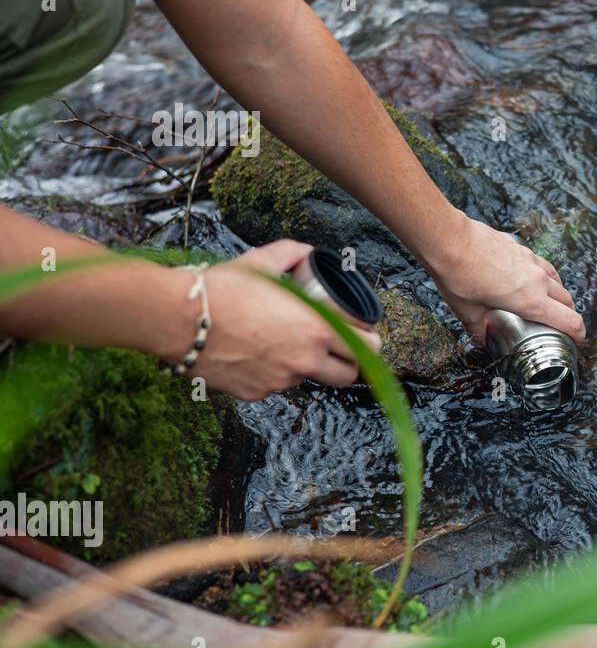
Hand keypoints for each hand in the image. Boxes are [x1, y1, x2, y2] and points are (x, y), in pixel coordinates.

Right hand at [184, 241, 382, 400]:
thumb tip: (306, 253)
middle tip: (336, 345)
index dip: (369, 339)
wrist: (176, 319)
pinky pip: (275, 385)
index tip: (362, 332)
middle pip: (348, 375)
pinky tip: (257, 352)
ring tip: (286, 342)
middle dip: (348, 361)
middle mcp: (304, 361)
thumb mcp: (261, 262)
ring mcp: (279, 382)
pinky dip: (272, 372)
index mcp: (316, 329)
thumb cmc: (220, 290)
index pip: (367, 347)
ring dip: (305, 364)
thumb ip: (291, 254)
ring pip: (307, 379)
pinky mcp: (254, 394)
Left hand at [428, 214, 584, 345]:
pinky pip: (543, 265)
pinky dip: (546, 276)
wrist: (451, 240)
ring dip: (559, 294)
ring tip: (552, 302)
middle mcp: (537, 281)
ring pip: (557, 281)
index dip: (577, 332)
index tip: (577, 338)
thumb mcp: (467, 311)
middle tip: (562, 324)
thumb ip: (477, 328)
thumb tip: (479, 339)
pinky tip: (535, 278)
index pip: (569, 319)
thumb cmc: (459, 276)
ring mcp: (531, 262)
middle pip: (567, 300)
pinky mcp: (522, 249)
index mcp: (530, 302)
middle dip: (569, 314)